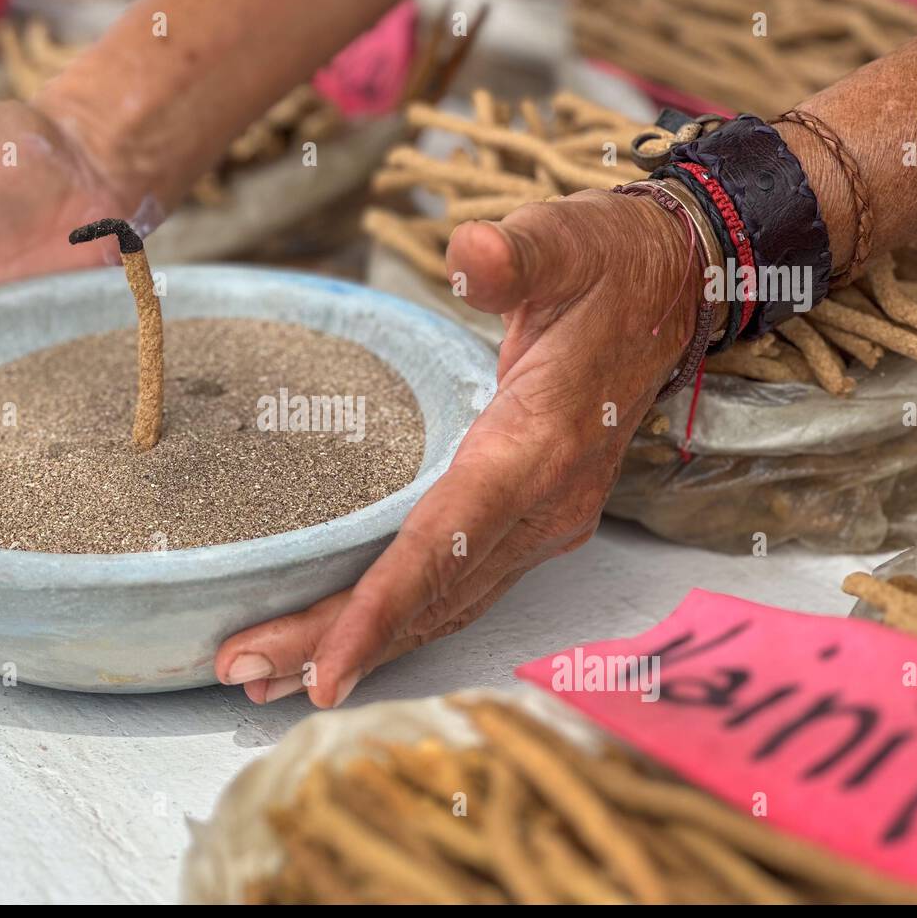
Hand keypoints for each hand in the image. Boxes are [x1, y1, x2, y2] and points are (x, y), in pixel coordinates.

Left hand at [215, 190, 698, 705]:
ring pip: (444, 605)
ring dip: (362, 646)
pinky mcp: (533, 523)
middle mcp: (544, 505)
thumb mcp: (564, 241)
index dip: (380, 610)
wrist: (672, 291)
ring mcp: (543, 523)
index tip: (323, 670)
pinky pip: (459, 589)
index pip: (446, 543)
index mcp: (537, 446)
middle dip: (337, 642)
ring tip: (271, 676)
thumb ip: (516, 255)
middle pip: (430, 594)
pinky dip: (401, 623)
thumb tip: (471, 255)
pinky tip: (350, 641)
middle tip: (244, 670)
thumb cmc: (608, 266)